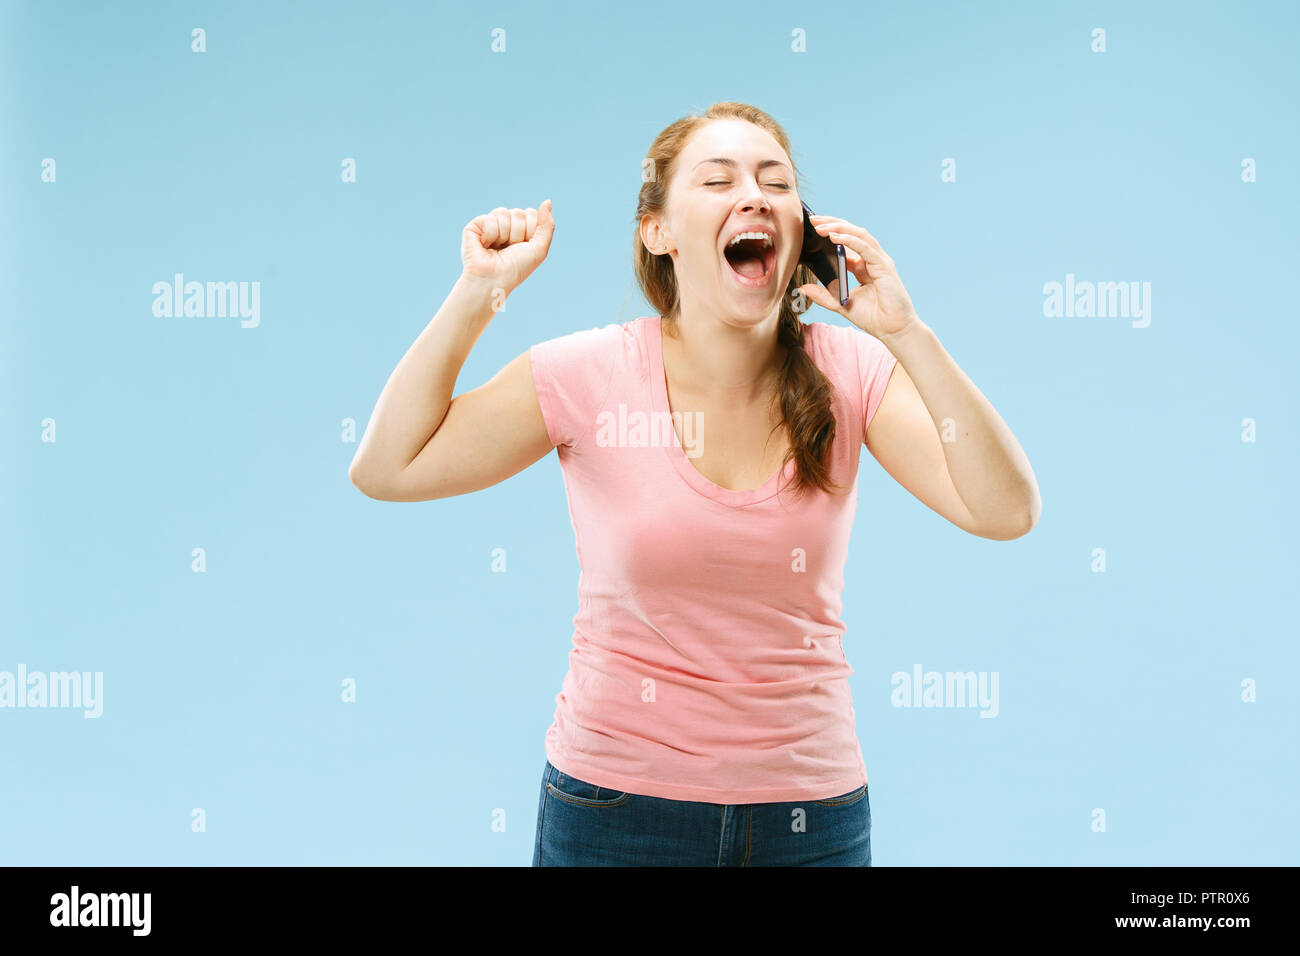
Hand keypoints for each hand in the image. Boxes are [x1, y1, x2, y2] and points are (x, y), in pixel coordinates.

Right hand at [460, 200, 554, 296]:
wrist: (494, 279)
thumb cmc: (516, 268)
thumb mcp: (539, 249)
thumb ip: (547, 225)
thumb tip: (547, 201)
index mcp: (521, 230)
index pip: (531, 214)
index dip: (530, 231)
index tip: (523, 248)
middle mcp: (506, 225)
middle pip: (519, 213)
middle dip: (517, 234)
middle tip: (509, 250)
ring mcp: (491, 224)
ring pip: (504, 213)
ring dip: (504, 235)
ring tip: (497, 249)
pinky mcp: (476, 226)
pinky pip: (490, 218)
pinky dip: (491, 234)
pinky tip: (486, 245)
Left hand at [796, 213, 918, 338]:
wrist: (893, 331)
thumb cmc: (873, 318)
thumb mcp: (840, 304)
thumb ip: (823, 295)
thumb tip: (803, 288)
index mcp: (863, 266)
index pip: (846, 242)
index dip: (831, 232)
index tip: (812, 227)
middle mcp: (872, 260)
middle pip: (852, 233)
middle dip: (833, 224)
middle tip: (813, 219)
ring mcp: (880, 261)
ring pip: (859, 235)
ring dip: (839, 228)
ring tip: (821, 226)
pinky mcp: (884, 267)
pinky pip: (865, 248)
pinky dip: (849, 240)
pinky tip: (835, 237)